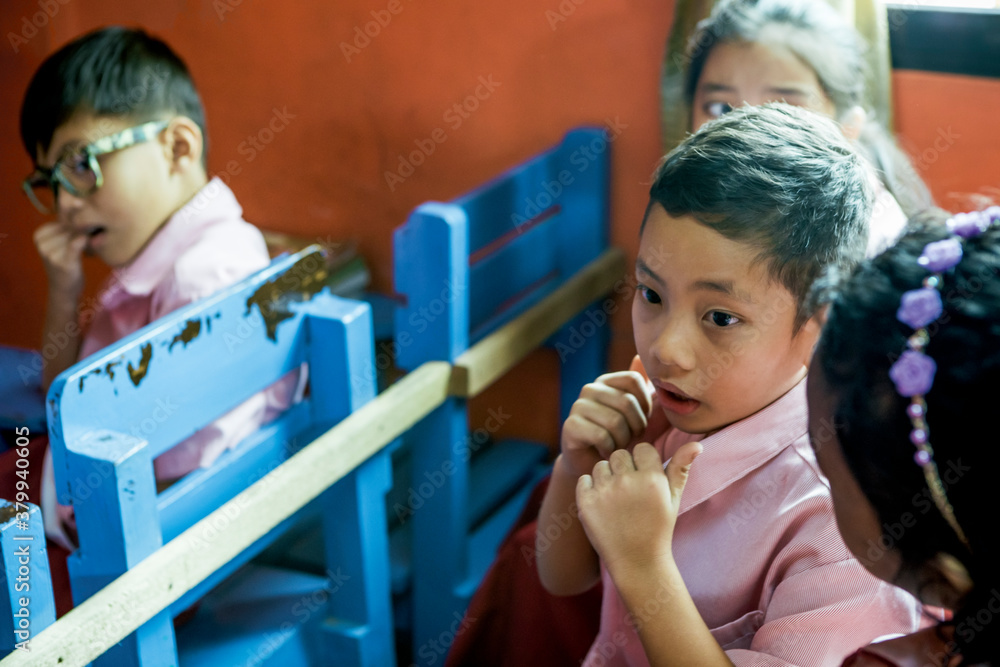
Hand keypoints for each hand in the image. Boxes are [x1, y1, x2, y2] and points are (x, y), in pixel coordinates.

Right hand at [34, 222, 86, 295]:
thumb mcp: (64, 241)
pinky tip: (87, 243)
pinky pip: (76, 244)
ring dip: (86, 239)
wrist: (64, 289)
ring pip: (76, 235)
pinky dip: (85, 242)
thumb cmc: (67, 261)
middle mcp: (42, 243)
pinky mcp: (62, 263)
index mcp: (39, 234)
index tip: (81, 232)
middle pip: (70, 227)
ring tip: (84, 250)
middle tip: (84, 242)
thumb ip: (68, 223)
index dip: (77, 223)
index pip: (63, 219)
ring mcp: (50, 253)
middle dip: (82, 232)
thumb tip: (77, 199)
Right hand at [559, 355, 655, 478]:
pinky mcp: (571, 426)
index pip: (634, 380)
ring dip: (623, 440)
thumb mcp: (635, 410)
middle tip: (629, 438)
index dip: (646, 404)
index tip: (642, 420)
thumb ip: (640, 386)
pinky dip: (609, 448)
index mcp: (606, 381)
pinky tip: (605, 450)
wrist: (591, 462)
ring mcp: (578, 406)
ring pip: (615, 421)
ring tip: (617, 444)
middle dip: (636, 426)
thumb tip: (639, 355)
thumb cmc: (618, 436)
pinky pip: (601, 436)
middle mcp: (590, 389)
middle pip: (627, 402)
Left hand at [576, 441, 701, 573]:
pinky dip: (589, 489)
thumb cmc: (658, 527)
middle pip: (619, 454)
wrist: (637, 561)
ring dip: (606, 478)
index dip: (643, 463)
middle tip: (630, 492)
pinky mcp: (586, 502)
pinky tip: (602, 505)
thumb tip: (697, 444)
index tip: (644, 481)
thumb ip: (681, 467)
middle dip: (623, 468)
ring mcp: (604, 492)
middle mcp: (627, 481)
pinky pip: (584, 480)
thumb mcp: (673, 498)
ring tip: (616, 500)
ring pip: (600, 465)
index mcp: (651, 478)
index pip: (642, 448)